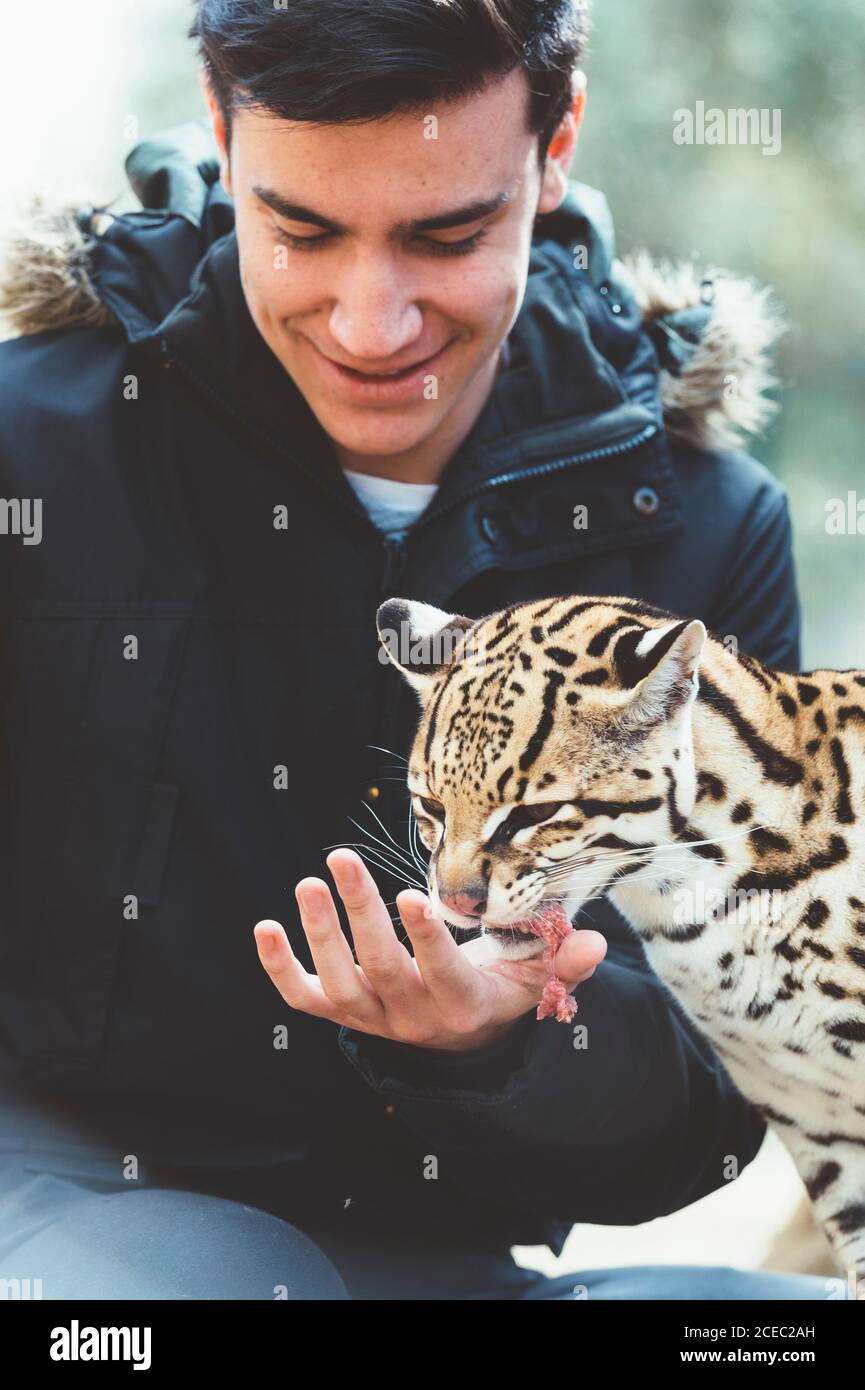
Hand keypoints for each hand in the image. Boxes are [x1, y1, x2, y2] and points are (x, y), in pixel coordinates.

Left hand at [253, 848, 606, 1051]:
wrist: (458, 1042)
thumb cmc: (498, 991)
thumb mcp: (534, 980)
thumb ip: (563, 962)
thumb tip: (595, 942)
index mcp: (461, 1005)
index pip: (442, 974)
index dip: (428, 939)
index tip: (416, 895)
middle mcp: (411, 1016)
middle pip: (381, 968)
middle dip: (360, 914)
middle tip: (341, 858)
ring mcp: (371, 1017)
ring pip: (338, 981)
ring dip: (320, 933)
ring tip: (309, 881)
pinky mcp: (341, 1013)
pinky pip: (303, 998)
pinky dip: (278, 968)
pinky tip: (263, 927)